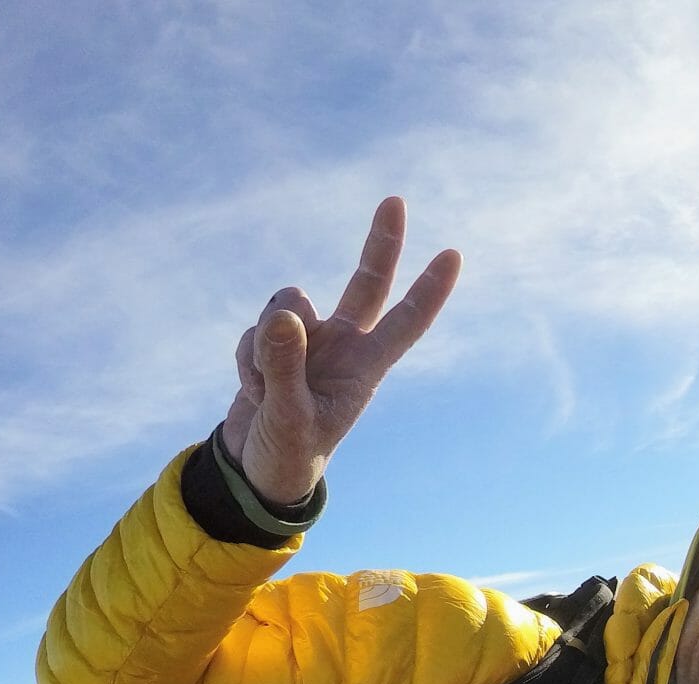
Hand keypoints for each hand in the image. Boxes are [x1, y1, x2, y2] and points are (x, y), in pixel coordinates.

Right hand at [223, 197, 461, 503]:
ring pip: (286, 305)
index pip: (406, 321)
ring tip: (266, 387)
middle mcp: (344, 345)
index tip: (453, 254)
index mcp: (366, 367)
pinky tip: (253, 389)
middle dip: (380, 244)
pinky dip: (246, 358)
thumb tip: (285, 312)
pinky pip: (254, 329)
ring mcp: (309, 339)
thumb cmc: (290, 451)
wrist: (258, 468)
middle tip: (396, 200)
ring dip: (265, 342)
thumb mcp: (287, 415)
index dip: (429, 290)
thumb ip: (284, 366)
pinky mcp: (273, 341)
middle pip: (366, 283)